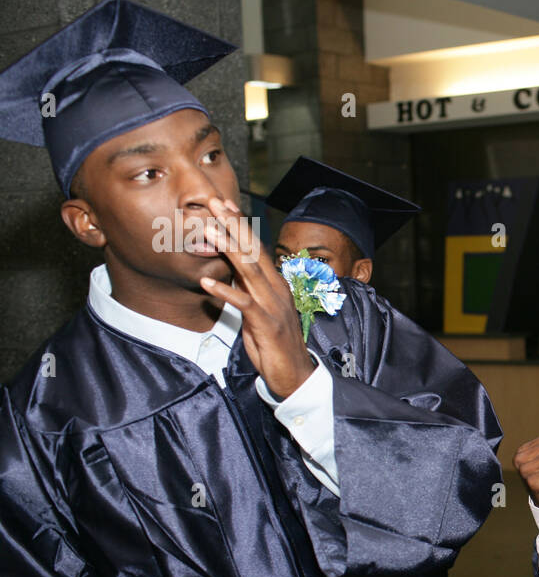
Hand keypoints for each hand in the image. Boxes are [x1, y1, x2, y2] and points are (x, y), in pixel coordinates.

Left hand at [199, 197, 315, 398]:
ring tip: (209, 230)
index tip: (224, 204)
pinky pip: (243, 303)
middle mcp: (276, 288)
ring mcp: (272, 305)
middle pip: (253, 250)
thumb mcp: (258, 310)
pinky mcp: (266, 323)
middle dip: (234, 224)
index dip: (240, 224)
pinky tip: (206, 281)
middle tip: (214, 202)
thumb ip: (247, 289)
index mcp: (275, 283)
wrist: (294, 373)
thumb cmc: (274, 343)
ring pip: (249, 270)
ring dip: (228, 248)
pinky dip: (225, 291)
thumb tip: (230, 271)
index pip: (256, 247)